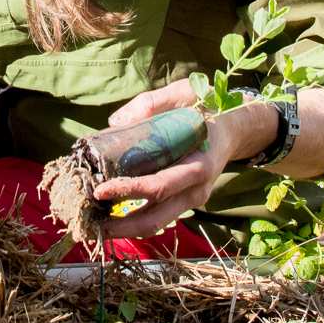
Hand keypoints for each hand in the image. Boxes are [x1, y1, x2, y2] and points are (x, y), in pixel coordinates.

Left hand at [92, 82, 272, 240]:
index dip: (129, 191)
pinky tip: (110, 215)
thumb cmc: (207, 108)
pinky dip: (133, 220)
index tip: (101, 190)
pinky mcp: (183, 202)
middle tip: (90, 224)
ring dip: (125, 229)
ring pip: (156, 224)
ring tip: (95, 226)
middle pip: (156, 219)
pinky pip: (158, 216)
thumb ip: (152, 102)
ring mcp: (190, 200)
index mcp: (199, 165)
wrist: (233, 128)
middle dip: (122, 227)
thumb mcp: (185, 93)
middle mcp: (196, 190)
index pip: (160, 186)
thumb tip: (115, 122)